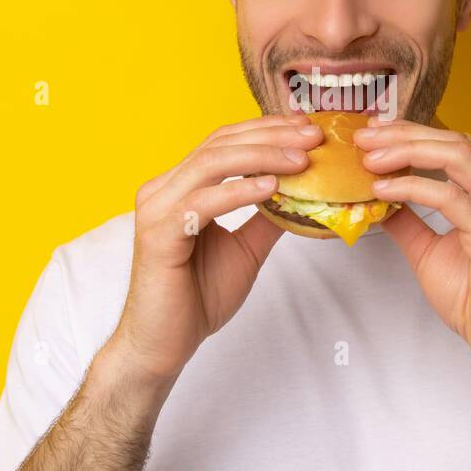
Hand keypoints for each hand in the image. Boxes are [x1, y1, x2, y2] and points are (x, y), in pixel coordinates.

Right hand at [110, 113, 322, 383]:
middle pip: (220, 144)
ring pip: (211, 164)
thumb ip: (268, 218)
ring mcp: (157, 209)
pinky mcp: (158, 235)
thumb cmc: (196, 298)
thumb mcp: (245, 249)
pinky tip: (271, 187)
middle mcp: (163, 189)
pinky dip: (239, 191)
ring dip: (261, 156)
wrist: (163, 344)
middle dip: (270, 135)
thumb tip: (304, 194)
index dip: (266, 129)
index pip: (224, 141)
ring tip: (301, 159)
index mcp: (180, 187)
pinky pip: (202, 202)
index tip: (306, 126)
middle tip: (313, 136)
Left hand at [352, 118, 470, 387]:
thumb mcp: (430, 253)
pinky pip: (450, 197)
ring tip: (369, 159)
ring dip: (407, 151)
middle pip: (455, 141)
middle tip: (363, 139)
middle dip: (404, 135)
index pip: (455, 145)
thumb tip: (375, 198)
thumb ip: (408, 221)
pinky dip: (412, 187)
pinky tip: (383, 191)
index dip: (412, 133)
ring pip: (457, 156)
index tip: (372, 134)